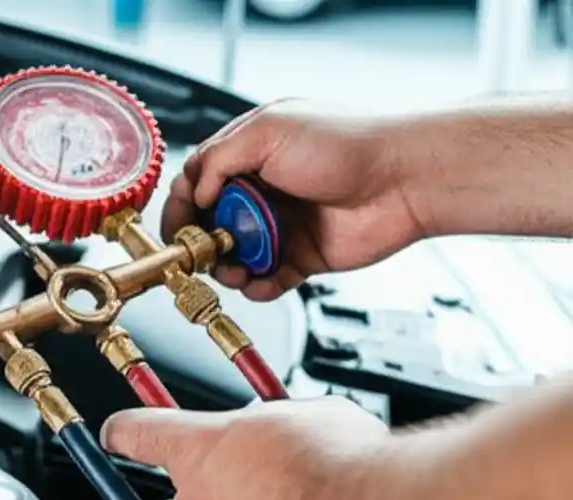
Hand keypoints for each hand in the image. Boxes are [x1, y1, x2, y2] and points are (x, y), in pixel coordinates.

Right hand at [163, 100, 426, 300]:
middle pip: (209, 223)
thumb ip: (219, 158)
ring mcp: (281, 224)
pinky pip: (267, 279)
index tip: (175, 227)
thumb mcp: (268, 131)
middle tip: (198, 254)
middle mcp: (262, 189)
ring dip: (226, 268)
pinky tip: (259, 282)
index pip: (197, 182)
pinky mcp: (302, 256)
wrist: (405, 178)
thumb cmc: (348, 143)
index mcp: (250, 154)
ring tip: (232, 271)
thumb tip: (193, 192)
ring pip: (234, 256)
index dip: (181, 206)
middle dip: (198, 242)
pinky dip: (257, 287)